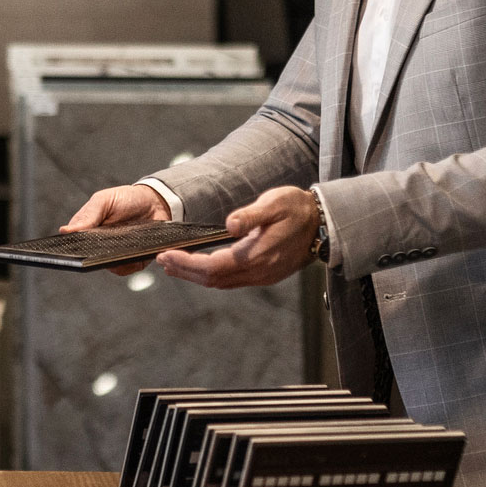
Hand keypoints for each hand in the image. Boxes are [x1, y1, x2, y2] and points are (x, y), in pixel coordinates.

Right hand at [62, 183, 172, 274]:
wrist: (156, 202)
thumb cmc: (126, 199)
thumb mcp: (104, 201)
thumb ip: (87, 215)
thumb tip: (65, 231)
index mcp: (88, 230)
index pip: (74, 245)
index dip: (72, 250)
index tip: (73, 251)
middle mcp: (99, 245)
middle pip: (90, 259)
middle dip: (93, 257)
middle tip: (102, 247)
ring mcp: (115, 254)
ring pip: (108, 266)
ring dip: (114, 260)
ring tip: (123, 246)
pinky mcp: (132, 260)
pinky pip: (126, 269)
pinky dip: (130, 263)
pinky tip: (135, 253)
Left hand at [157, 185, 318, 289]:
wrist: (323, 223)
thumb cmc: (297, 208)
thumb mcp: (275, 203)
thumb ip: (252, 215)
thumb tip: (230, 225)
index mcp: (258, 255)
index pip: (214, 266)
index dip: (187, 263)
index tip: (167, 255)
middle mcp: (259, 271)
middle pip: (213, 279)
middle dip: (185, 271)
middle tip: (162, 261)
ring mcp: (262, 276)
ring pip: (221, 283)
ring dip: (195, 276)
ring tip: (173, 265)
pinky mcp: (264, 275)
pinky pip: (231, 281)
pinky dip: (210, 275)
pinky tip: (199, 267)